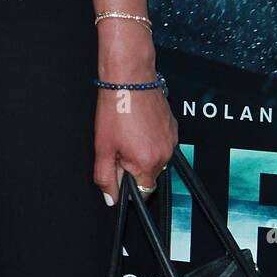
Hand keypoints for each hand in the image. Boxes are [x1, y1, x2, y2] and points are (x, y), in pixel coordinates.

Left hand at [94, 86, 177, 204]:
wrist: (129, 78)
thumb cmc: (116, 108)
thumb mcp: (103, 146)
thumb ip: (105, 176)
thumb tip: (111, 197)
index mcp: (148, 163)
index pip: (142, 192)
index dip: (126, 183)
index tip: (118, 171)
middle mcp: (165, 154)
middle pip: (149, 174)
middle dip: (133, 165)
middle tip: (119, 145)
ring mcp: (171, 140)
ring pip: (155, 157)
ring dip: (141, 151)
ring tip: (127, 131)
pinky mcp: (173, 127)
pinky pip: (161, 142)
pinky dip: (149, 138)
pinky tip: (136, 124)